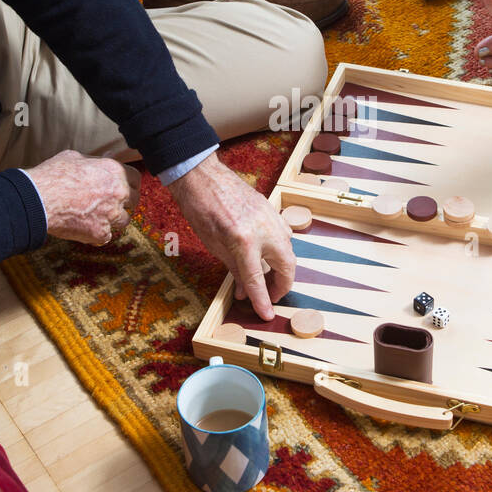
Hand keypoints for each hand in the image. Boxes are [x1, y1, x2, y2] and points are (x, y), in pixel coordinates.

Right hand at [24, 148, 138, 244]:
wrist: (38, 199)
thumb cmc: (53, 175)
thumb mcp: (76, 157)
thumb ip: (96, 160)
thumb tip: (108, 155)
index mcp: (115, 172)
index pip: (136, 179)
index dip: (129, 183)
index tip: (123, 188)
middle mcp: (119, 193)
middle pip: (135, 200)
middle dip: (124, 201)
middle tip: (110, 202)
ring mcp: (111, 215)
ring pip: (124, 220)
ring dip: (113, 219)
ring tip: (96, 216)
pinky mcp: (101, 233)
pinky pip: (106, 236)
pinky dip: (98, 233)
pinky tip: (85, 227)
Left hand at [166, 153, 294, 320]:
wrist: (202, 176)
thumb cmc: (201, 210)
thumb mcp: (214, 246)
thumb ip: (234, 269)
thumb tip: (244, 291)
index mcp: (244, 242)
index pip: (257, 280)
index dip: (262, 300)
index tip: (267, 315)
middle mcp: (263, 230)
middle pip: (286, 266)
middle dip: (282, 285)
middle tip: (272, 296)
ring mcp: (271, 217)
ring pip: (289, 250)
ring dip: (283, 268)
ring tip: (269, 277)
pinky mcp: (271, 209)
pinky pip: (284, 233)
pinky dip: (281, 248)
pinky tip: (270, 252)